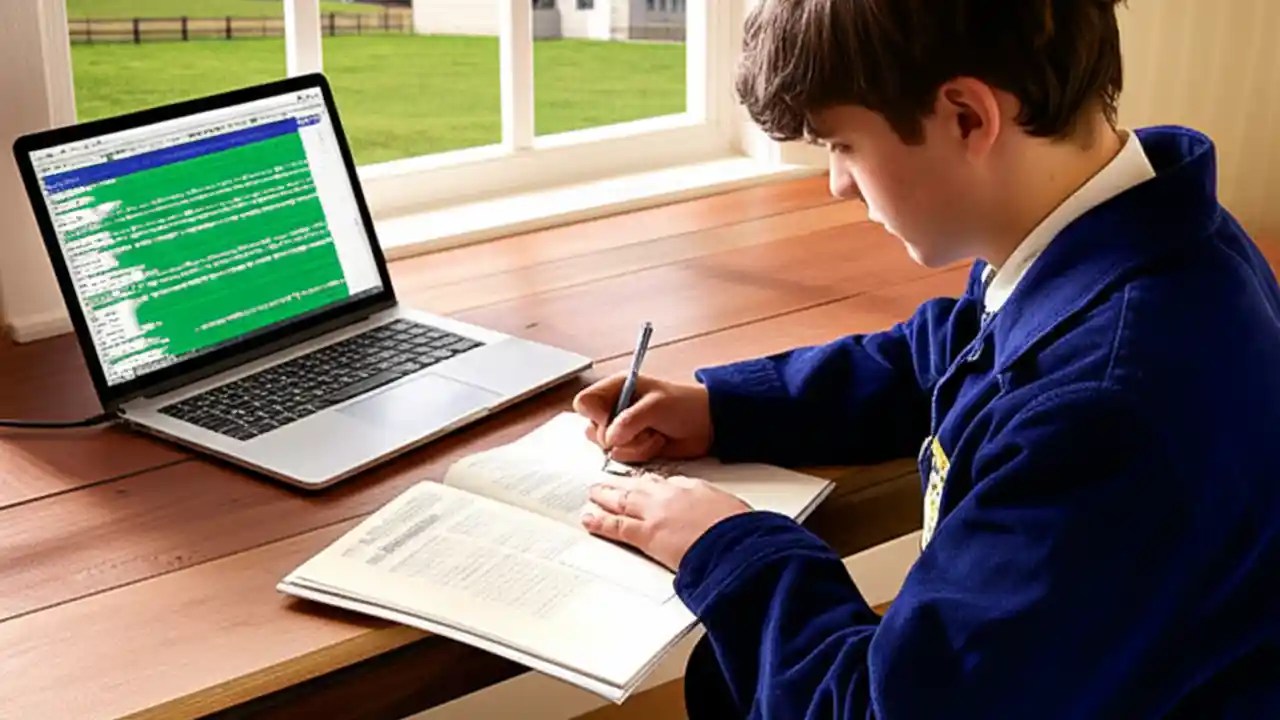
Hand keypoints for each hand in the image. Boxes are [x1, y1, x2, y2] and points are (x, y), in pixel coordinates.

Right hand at [572, 374, 712, 463]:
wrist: (706, 426)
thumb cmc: (685, 406)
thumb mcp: (657, 406)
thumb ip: (630, 420)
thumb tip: (610, 438)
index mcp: (616, 388)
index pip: (584, 402)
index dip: (594, 414)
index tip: (611, 419)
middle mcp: (614, 408)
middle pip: (592, 429)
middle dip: (618, 435)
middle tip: (640, 427)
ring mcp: (621, 430)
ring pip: (607, 448)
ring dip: (633, 445)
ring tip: (653, 433)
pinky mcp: (631, 447)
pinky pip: (622, 458)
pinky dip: (641, 453)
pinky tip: (656, 442)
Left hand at [581, 473, 750, 569]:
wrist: (738, 543)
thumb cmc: (743, 532)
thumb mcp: (735, 512)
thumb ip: (721, 512)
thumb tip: (725, 520)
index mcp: (695, 488)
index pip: (667, 482)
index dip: (651, 483)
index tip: (644, 482)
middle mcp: (671, 495)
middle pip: (640, 486)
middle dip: (621, 483)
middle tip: (608, 481)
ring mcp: (656, 513)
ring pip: (623, 500)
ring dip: (605, 496)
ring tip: (593, 494)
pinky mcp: (646, 534)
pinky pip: (616, 526)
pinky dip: (599, 522)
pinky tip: (588, 519)